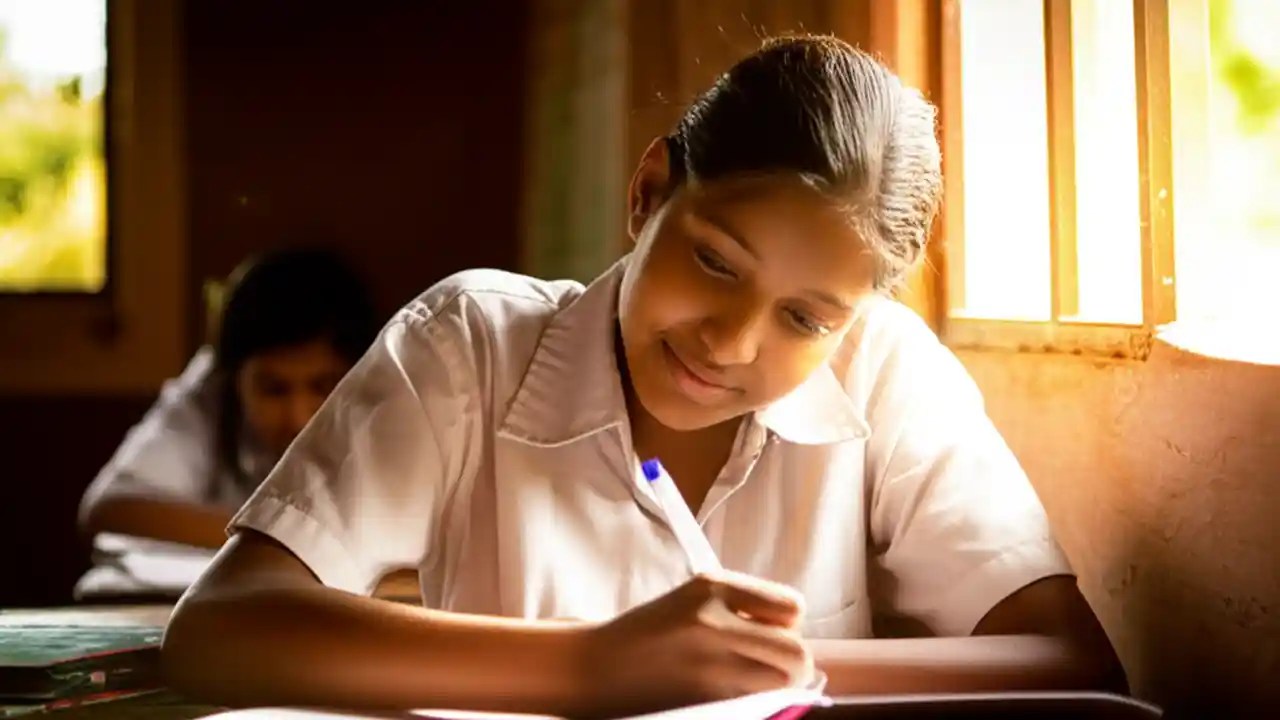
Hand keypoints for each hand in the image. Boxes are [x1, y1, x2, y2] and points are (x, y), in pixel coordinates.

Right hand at [582, 571, 811, 715]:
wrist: (594, 666)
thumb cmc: (647, 632)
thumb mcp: (693, 599)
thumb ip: (739, 606)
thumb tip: (792, 630)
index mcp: (712, 586)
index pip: (791, 607)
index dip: (786, 625)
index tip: (767, 633)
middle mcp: (713, 620)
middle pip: (795, 651)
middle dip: (789, 662)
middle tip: (766, 666)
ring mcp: (709, 663)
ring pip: (783, 682)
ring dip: (777, 684)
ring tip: (751, 681)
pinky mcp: (704, 698)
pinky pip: (758, 702)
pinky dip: (758, 700)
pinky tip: (734, 694)